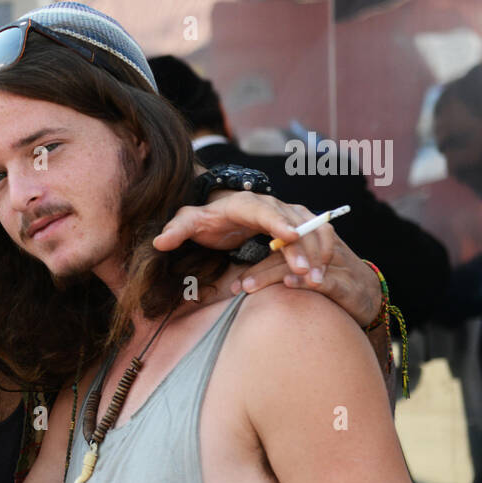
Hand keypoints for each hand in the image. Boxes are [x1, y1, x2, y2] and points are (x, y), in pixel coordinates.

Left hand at [155, 191, 335, 277]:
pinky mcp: (299, 224)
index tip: (290, 236)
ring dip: (317, 252)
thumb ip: (177, 230)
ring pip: (311, 228)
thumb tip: (159, 242)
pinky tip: (320, 275)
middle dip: (302, 246)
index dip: (278, 223)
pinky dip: (322, 252)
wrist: (225, 213)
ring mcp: (288, 213)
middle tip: (306, 271)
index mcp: (246, 204)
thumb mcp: (190, 222)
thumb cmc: (209, 220)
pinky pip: (318, 235)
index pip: (264, 211)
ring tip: (317, 278)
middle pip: (293, 223)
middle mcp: (272, 205)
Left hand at [231, 232, 382, 327]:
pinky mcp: (349, 282)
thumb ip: (280, 266)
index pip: (280, 241)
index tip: (235, 273)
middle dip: (259, 270)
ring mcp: (337, 262)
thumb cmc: (331, 280)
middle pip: (286, 253)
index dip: (255, 255)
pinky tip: (289, 284)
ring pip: (301, 264)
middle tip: (237, 286)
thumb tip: (244, 276)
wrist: (371, 295)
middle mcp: (323, 245)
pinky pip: (326, 279)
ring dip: (273, 274)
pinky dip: (306, 281)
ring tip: (250, 287)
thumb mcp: (304, 269)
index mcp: (312, 237)